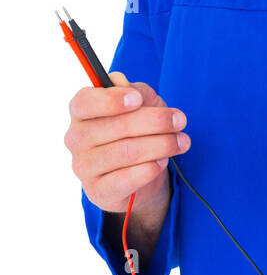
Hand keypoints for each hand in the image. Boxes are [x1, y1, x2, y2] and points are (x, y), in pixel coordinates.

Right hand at [64, 71, 190, 216]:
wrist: (140, 173)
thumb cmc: (137, 130)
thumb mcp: (141, 103)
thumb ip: (135, 90)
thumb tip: (123, 84)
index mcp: (81, 111)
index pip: (85, 102)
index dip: (111, 100)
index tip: (138, 99)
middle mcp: (76, 138)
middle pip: (117, 126)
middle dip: (156, 121)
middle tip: (180, 121)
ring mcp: (83, 166)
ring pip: (126, 152)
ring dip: (161, 145)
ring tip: (181, 142)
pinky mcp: (97, 190)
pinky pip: (125, 179)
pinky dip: (150, 168)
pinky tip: (162, 162)